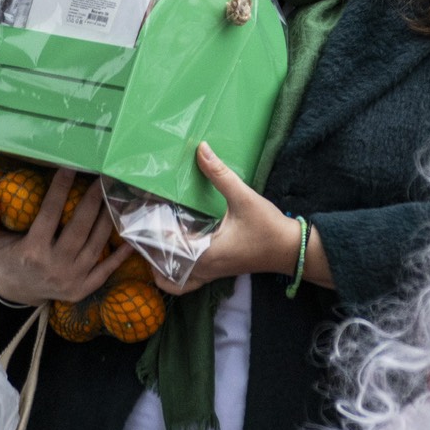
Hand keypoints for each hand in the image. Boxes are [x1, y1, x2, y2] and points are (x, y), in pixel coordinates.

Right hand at [0, 168, 131, 305]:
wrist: (17, 294)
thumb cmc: (6, 260)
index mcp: (32, 252)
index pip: (50, 214)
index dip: (60, 189)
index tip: (70, 168)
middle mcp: (54, 266)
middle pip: (79, 228)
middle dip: (93, 201)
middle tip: (102, 178)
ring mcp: (72, 279)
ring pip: (96, 245)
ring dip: (107, 220)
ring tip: (114, 197)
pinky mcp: (83, 289)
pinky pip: (106, 270)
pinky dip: (119, 255)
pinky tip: (130, 238)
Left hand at [155, 143, 307, 295]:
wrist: (292, 250)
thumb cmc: (268, 227)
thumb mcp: (244, 198)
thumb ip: (220, 175)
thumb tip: (201, 149)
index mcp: (205, 254)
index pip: (164, 249)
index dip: (148, 234)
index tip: (136, 217)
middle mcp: (203, 269)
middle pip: (162, 267)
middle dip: (148, 250)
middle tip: (140, 226)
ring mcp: (210, 274)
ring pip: (172, 279)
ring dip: (159, 264)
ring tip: (153, 241)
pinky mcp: (217, 272)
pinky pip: (187, 279)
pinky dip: (175, 271)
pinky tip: (175, 251)